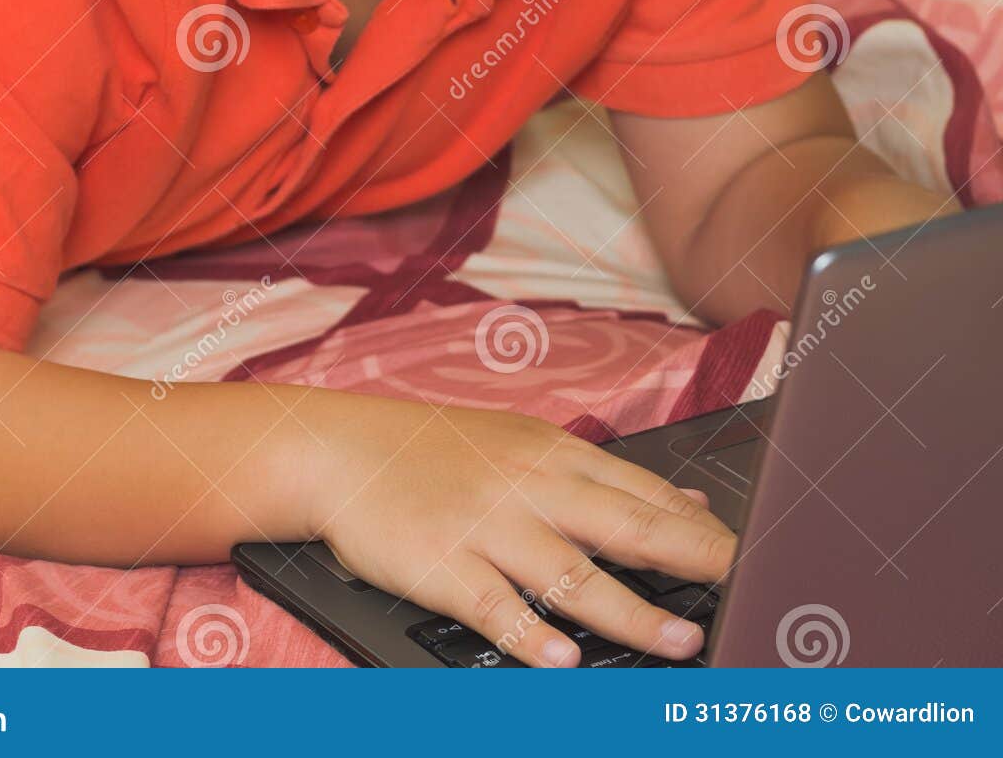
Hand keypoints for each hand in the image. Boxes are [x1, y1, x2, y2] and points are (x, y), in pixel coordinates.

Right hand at [307, 396, 732, 667]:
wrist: (346, 449)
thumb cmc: (443, 451)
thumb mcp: (530, 444)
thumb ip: (609, 478)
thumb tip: (689, 504)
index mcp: (556, 454)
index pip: (647, 492)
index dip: (705, 530)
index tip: (758, 558)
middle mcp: (529, 486)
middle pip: (625, 525)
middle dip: (691, 561)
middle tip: (745, 592)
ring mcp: (486, 525)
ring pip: (569, 571)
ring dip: (627, 610)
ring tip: (678, 640)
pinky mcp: (441, 562)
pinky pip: (492, 605)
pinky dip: (528, 633)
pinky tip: (561, 659)